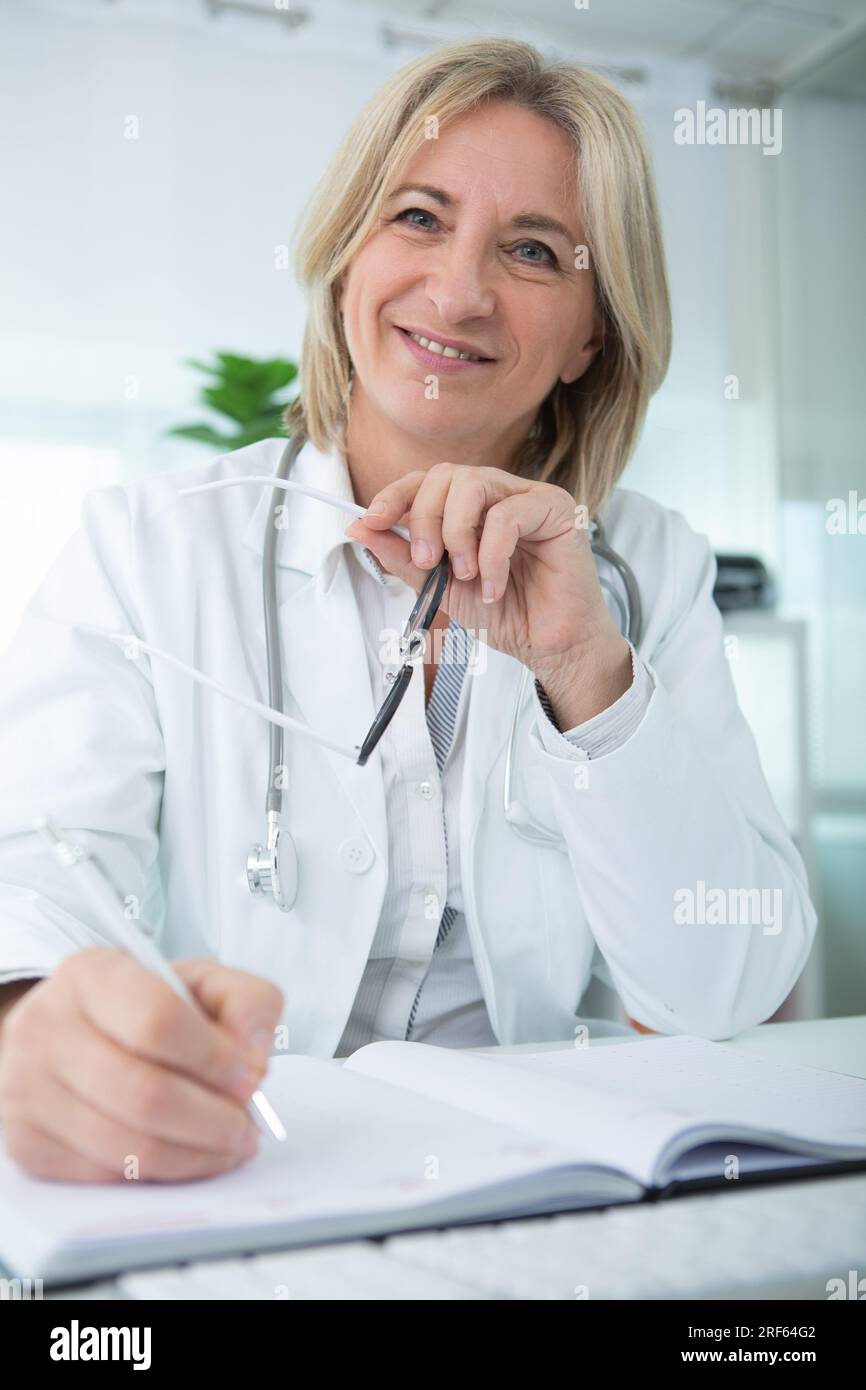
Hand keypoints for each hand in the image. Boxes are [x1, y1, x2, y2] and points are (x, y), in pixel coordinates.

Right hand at [0, 949, 282, 1183]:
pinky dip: (162, 1176)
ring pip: (128, 1147)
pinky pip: (107, 1177)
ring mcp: (28, 1090)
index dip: (214, 1057)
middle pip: (144, 1094)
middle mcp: (47, 1028)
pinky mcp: (27, 1144)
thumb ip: (246, 1003)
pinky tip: (188, 1157)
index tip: (249, 1076)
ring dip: (196, 1156)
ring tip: (228, 1145)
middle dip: (214, 1120)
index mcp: (92, 974)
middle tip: (246, 1125)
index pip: (157, 1020)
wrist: (74, 1034)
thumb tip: (253, 1059)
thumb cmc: (145, 1008)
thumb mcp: (202, 983)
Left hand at [345, 462, 631, 722]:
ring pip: (473, 484)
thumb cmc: (506, 614)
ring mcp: (529, 496)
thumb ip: (403, 556)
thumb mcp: (440, 585)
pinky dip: (491, 554)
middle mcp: (500, 493)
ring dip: (457, 533)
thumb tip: (359, 528)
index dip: (396, 495)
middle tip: (427, 562)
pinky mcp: (556, 509)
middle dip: (425, 518)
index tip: (372, 522)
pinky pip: (508, 515)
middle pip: (446, 475)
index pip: (427, 480)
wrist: (549, 647)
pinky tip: (495, 586)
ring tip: (466, 575)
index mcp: (472, 507)